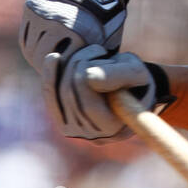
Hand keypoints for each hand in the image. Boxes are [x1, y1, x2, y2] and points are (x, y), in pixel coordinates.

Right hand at [20, 0, 148, 74]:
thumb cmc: (106, 16)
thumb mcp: (107, 40)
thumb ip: (95, 63)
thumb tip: (88, 87)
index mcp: (80, 33)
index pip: (65, 67)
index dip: (65, 76)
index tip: (68, 80)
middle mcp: (58, 23)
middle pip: (45, 60)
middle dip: (50, 69)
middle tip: (54, 75)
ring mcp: (43, 14)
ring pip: (33, 49)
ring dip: (39, 59)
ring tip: (47, 65)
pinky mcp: (32, 7)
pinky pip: (25, 35)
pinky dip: (31, 45)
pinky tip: (39, 51)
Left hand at [42, 44, 174, 142]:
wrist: (131, 91)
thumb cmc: (136, 81)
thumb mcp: (137, 74)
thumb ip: (119, 75)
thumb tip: (88, 77)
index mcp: (114, 128)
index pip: (89, 102)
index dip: (88, 72)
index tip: (101, 52)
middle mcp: (92, 136)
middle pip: (71, 95)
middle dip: (79, 65)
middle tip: (97, 51)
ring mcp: (76, 131)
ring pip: (59, 93)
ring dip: (70, 66)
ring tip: (88, 54)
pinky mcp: (64, 122)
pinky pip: (51, 98)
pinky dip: (50, 76)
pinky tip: (53, 58)